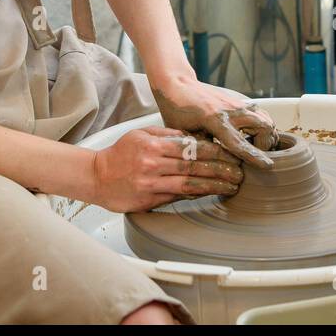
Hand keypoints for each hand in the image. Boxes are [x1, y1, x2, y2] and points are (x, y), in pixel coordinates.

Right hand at [90, 127, 243, 212]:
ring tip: (231, 186)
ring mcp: (151, 183)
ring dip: (213, 185)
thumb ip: (167, 135)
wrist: (96, 176)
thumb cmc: (120, 154)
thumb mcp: (141, 135)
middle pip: (194, 167)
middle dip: (220, 169)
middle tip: (239, 172)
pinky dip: (196, 195)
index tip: (231, 155)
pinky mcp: (148, 199)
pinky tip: (211, 193)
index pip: (191, 147)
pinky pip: (177, 197)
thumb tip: (193, 138)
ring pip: (189, 185)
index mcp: (153, 145)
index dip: (214, 152)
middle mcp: (153, 164)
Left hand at [152, 79, 277, 168]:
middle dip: (265, 144)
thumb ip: (202, 151)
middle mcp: (230, 110)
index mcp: (214, 120)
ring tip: (256, 145)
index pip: (239, 142)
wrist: (177, 84)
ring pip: (265, 118)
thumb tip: (215, 171)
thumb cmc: (177, 112)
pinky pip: (261, 113)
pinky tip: (252, 134)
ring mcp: (237, 102)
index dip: (254, 156)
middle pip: (263, 127)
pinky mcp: (240, 99)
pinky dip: (263, 125)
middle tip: (255, 154)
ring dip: (266, 134)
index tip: (267, 166)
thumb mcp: (184, 136)